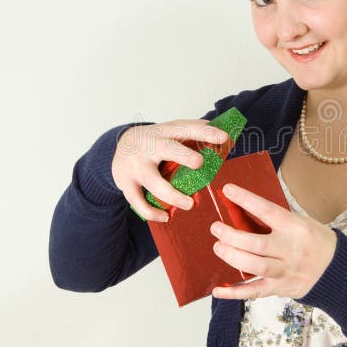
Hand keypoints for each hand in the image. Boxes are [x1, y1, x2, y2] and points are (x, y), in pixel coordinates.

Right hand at [112, 120, 229, 221]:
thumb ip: (193, 135)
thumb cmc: (155, 141)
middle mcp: (150, 146)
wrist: (120, 145)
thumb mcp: (171, 132)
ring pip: (153, 181)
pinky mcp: (126, 182)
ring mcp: (136, 165)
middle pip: (167, 149)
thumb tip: (225, 138)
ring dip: (172, 194)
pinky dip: (151, 211)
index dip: (205, 133)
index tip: (223, 137)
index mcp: (165, 132)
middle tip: (199, 163)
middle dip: (183, 156)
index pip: (187, 129)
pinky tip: (165, 217)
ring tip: (190, 204)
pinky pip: (138, 200)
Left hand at [209, 182, 337, 299]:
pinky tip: (218, 289)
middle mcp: (290, 249)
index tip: (228, 190)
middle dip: (232, 235)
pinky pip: (254, 291)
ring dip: (232, 257)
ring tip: (218, 247)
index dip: (246, 199)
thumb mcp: (302, 222)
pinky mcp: (280, 288)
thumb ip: (277, 219)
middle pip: (256, 243)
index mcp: (295, 228)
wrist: (338, 270)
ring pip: (254, 266)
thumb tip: (245, 207)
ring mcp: (284, 271)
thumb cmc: (317, 241)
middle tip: (216, 228)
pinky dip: (234, 292)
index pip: (267, 211)